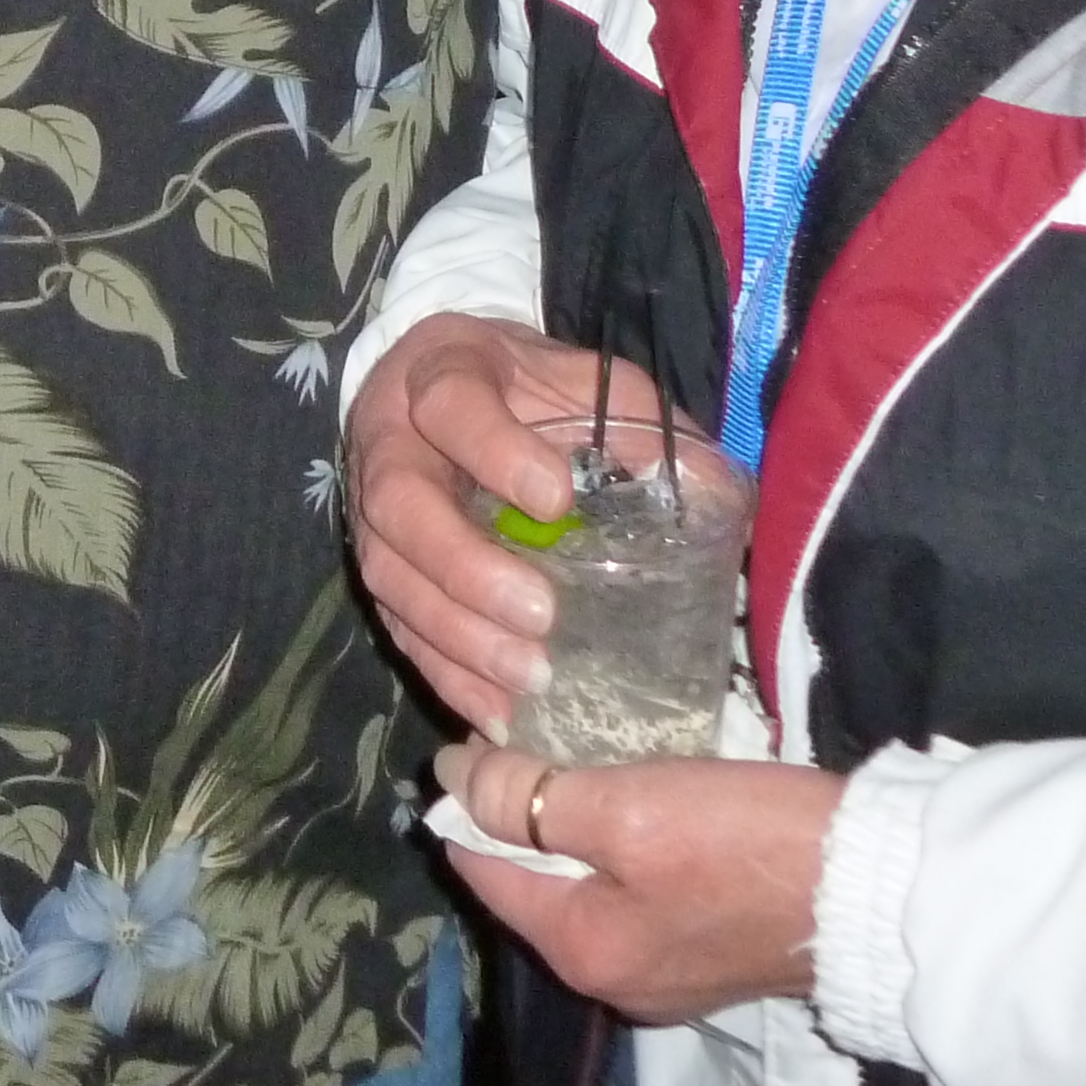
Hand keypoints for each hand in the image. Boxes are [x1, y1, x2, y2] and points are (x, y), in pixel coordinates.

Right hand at [347, 314, 678, 738]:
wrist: (451, 387)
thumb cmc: (531, 389)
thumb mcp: (589, 382)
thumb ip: (639, 425)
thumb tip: (714, 489)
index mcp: (442, 372)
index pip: (451, 405)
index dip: (495, 453)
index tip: (558, 498)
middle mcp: (391, 441)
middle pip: (399, 504)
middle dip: (467, 568)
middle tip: (542, 615)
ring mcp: (371, 509)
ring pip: (390, 576)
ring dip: (458, 635)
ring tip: (531, 677)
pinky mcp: (381, 566)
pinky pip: (397, 626)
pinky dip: (446, 674)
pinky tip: (497, 713)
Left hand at [433, 741, 840, 1023]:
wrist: (878, 889)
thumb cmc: (747, 844)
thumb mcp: (627, 808)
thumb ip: (530, 800)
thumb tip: (452, 775)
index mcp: (578, 951)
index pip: (478, 867)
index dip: (475, 795)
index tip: (494, 733)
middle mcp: (610, 982)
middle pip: (530, 881)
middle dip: (527, 813)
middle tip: (547, 735)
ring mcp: (663, 977)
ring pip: (584, 886)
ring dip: (580, 828)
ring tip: (596, 760)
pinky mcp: (709, 959)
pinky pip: (636, 897)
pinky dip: (629, 852)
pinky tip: (651, 806)